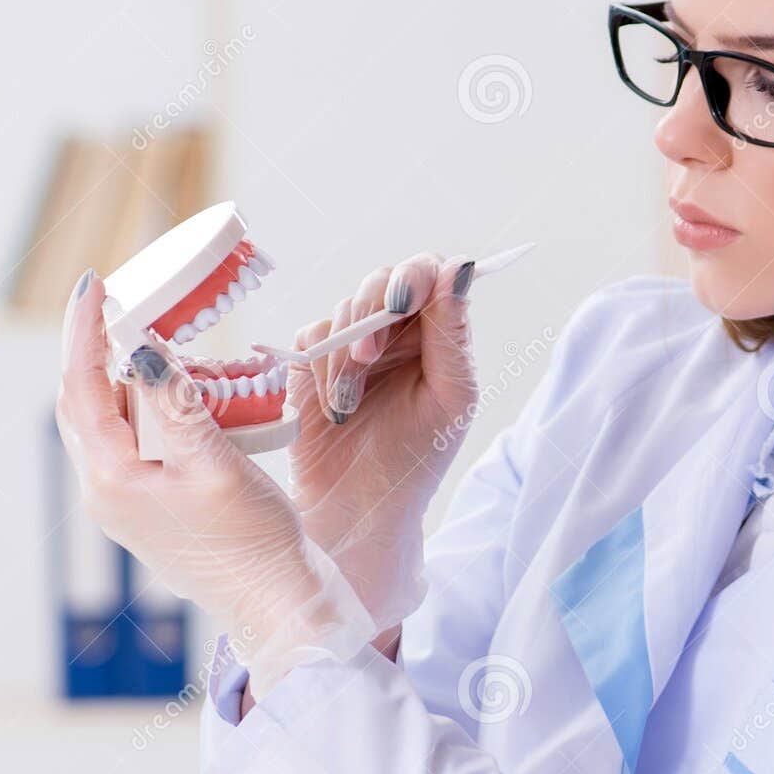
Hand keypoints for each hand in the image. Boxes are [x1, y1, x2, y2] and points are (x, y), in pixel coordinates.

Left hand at [55, 271, 375, 698]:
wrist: (281, 608)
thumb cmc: (256, 546)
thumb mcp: (220, 465)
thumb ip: (179, 404)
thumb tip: (144, 348)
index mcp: (113, 483)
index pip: (82, 389)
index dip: (86, 333)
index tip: (96, 286)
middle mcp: (108, 496)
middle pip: (85, 405)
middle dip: (97, 350)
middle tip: (120, 302)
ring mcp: (129, 507)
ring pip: (109, 426)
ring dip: (123, 378)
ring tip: (150, 335)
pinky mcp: (154, 513)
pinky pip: (135, 447)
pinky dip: (146, 409)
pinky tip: (176, 390)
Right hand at [285, 251, 477, 632]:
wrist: (358, 505)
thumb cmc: (416, 458)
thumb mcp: (449, 397)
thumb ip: (452, 334)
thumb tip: (461, 268)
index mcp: (439, 334)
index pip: (432, 273)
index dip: (416, 275)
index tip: (404, 301)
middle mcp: (398, 330)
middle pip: (383, 278)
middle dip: (373, 313)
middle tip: (369, 357)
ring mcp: (354, 341)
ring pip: (345, 308)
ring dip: (347, 355)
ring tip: (353, 405)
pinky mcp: (313, 358)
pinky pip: (312, 334)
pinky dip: (321, 370)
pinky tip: (335, 409)